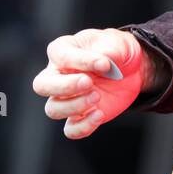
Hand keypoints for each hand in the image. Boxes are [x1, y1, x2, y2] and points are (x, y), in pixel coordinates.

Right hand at [32, 27, 160, 138]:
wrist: (130, 70)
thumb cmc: (117, 51)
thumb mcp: (117, 43)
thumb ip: (108, 52)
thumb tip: (103, 64)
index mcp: (62, 50)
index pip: (59, 56)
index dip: (81, 61)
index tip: (105, 64)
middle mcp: (58, 75)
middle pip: (42, 86)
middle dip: (64, 87)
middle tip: (89, 83)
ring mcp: (67, 98)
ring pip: (53, 109)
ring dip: (74, 106)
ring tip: (97, 96)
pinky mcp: (79, 116)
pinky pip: (70, 129)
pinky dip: (83, 126)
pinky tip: (99, 114)